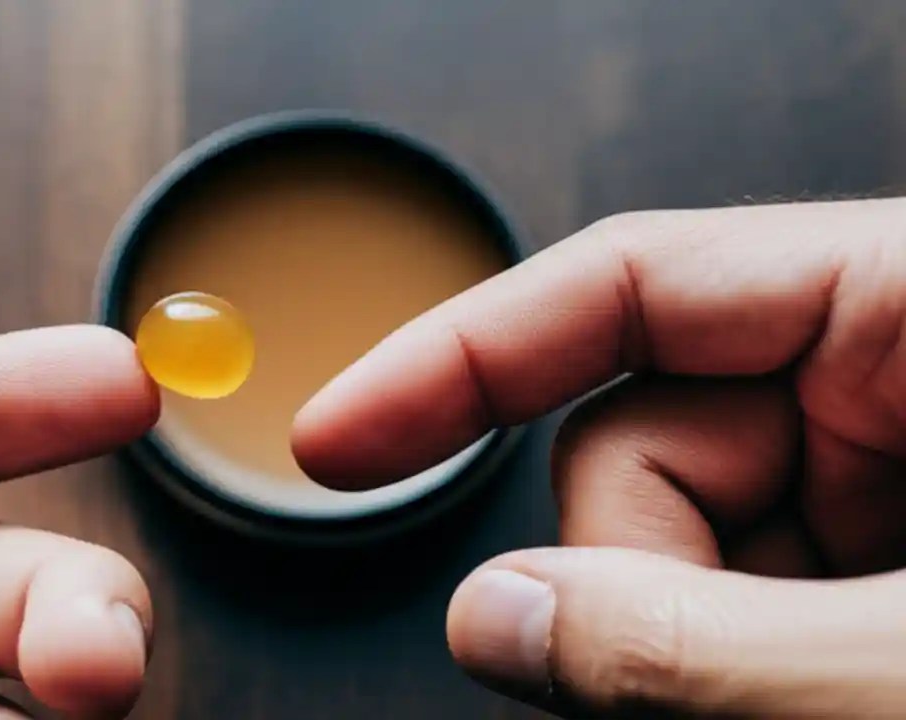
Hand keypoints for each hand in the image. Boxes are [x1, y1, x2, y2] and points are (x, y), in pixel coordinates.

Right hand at [293, 199, 905, 717]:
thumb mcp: (905, 666)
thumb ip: (696, 640)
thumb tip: (492, 619)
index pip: (632, 280)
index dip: (462, 354)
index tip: (338, 436)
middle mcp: (881, 384)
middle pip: (633, 437)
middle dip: (629, 568)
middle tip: (708, 681)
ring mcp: (870, 488)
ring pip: (657, 539)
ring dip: (671, 638)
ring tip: (793, 701)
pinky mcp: (854, 579)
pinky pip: (710, 601)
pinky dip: (702, 666)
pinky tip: (785, 699)